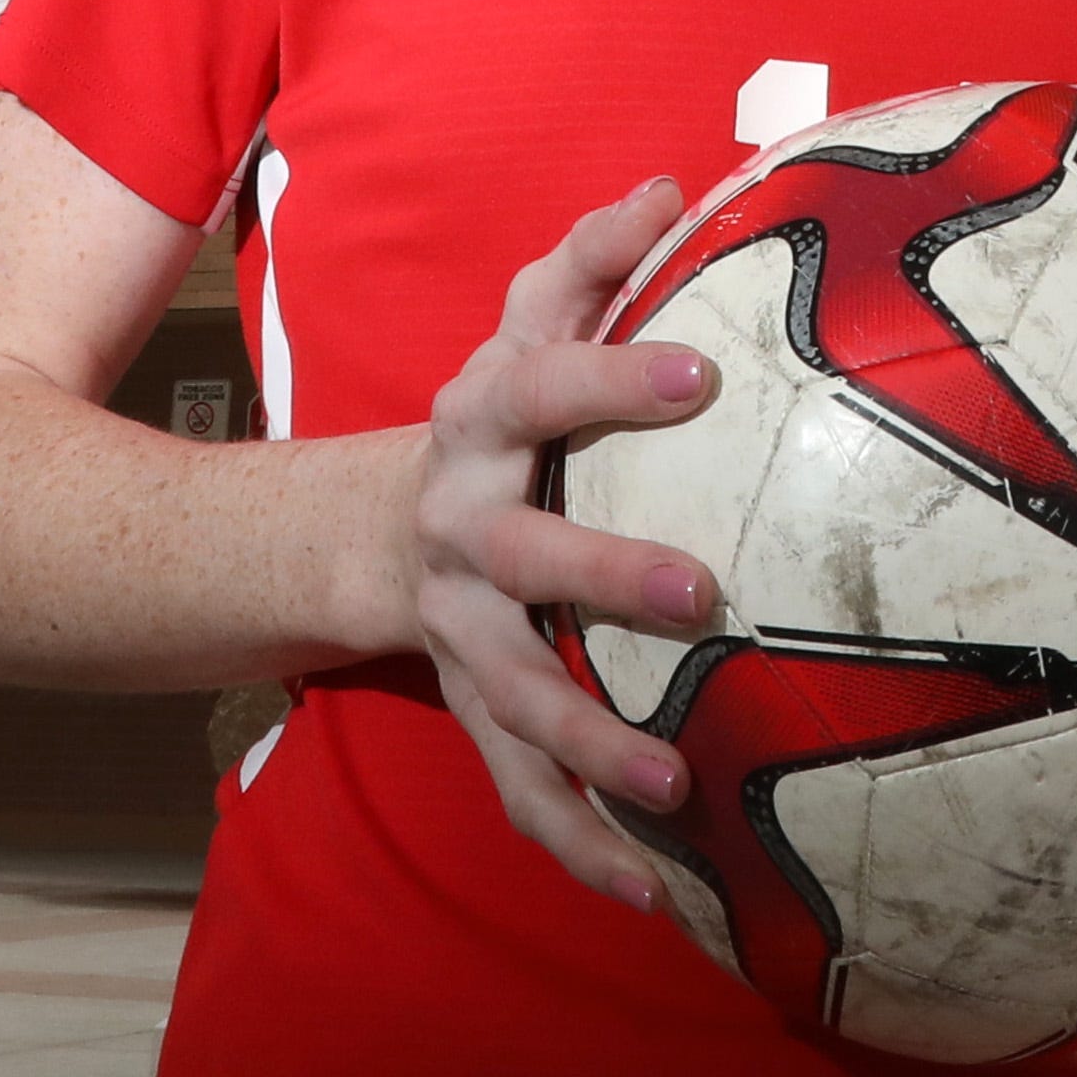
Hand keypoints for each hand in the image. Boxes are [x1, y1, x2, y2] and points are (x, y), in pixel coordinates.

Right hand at [404, 179, 719, 912]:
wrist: (376, 534)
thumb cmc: (497, 417)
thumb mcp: (524, 325)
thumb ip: (593, 258)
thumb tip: (678, 179)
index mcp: (478, 424)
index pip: (537, 384)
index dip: (609, 376)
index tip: (700, 373)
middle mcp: (461, 533)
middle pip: (522, 558)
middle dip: (603, 576)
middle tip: (699, 589)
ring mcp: (464, 636)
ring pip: (519, 700)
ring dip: (594, 747)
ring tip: (678, 785)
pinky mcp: (479, 712)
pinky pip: (523, 792)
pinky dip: (586, 847)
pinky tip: (664, 896)